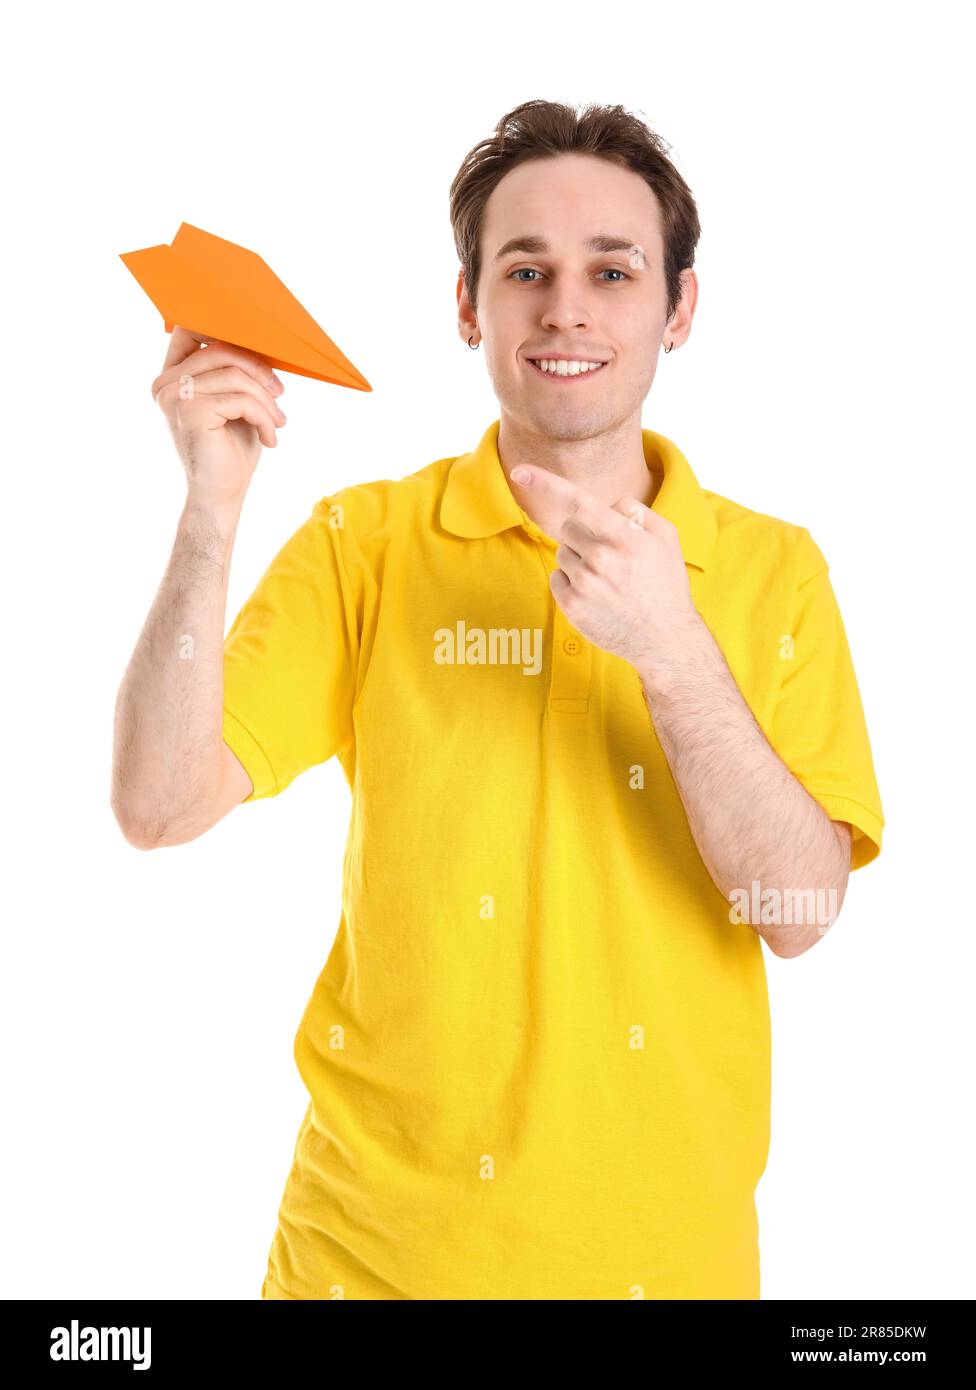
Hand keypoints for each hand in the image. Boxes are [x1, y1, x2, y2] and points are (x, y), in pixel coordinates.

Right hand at [150, 325, 287, 510]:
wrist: (220, 496)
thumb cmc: (230, 450)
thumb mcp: (235, 402)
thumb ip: (236, 370)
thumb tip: (263, 339)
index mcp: (171, 376)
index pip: (190, 329)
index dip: (224, 329)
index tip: (259, 353)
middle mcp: (165, 383)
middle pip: (221, 349)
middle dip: (259, 371)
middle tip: (279, 396)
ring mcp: (173, 396)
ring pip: (235, 375)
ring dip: (265, 400)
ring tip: (277, 422)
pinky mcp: (190, 412)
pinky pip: (240, 399)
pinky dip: (264, 417)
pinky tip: (270, 438)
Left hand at [510, 465, 699, 669]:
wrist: (665, 638)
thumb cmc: (666, 585)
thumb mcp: (666, 538)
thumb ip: (637, 511)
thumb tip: (608, 505)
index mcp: (623, 536)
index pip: (577, 500)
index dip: (545, 482)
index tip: (519, 471)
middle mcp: (600, 557)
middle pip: (567, 528)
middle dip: (582, 536)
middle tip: (608, 557)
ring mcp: (584, 583)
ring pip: (563, 553)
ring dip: (579, 561)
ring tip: (607, 581)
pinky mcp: (572, 606)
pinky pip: (557, 578)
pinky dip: (570, 583)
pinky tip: (596, 596)